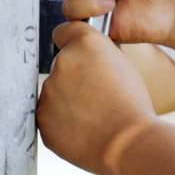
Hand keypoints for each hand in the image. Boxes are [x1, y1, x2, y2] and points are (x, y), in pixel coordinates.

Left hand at [38, 22, 160, 174]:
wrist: (128, 143)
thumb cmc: (133, 105)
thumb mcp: (122, 65)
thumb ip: (97, 55)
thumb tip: (85, 57)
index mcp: (85, 43)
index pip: (64, 31)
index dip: (71, 43)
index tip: (77, 54)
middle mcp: (62, 62)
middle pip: (61, 65)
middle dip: (73, 77)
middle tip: (95, 96)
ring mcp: (49, 91)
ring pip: (55, 91)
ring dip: (67, 100)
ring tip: (92, 116)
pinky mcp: (42, 117)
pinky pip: (50, 115)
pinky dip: (62, 121)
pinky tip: (83, 128)